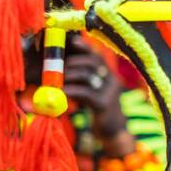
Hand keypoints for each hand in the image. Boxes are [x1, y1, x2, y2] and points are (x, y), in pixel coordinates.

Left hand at [62, 38, 133, 157]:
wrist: (112, 129)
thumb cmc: (96, 108)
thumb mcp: (90, 90)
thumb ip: (81, 80)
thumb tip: (60, 69)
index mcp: (108, 74)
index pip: (98, 55)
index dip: (86, 47)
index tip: (73, 41)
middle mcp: (112, 80)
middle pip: (94, 62)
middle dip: (75, 61)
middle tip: (60, 66)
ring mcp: (110, 92)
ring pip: (89, 76)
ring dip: (70, 75)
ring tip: (59, 79)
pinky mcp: (104, 104)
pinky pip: (86, 93)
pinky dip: (71, 90)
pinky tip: (62, 92)